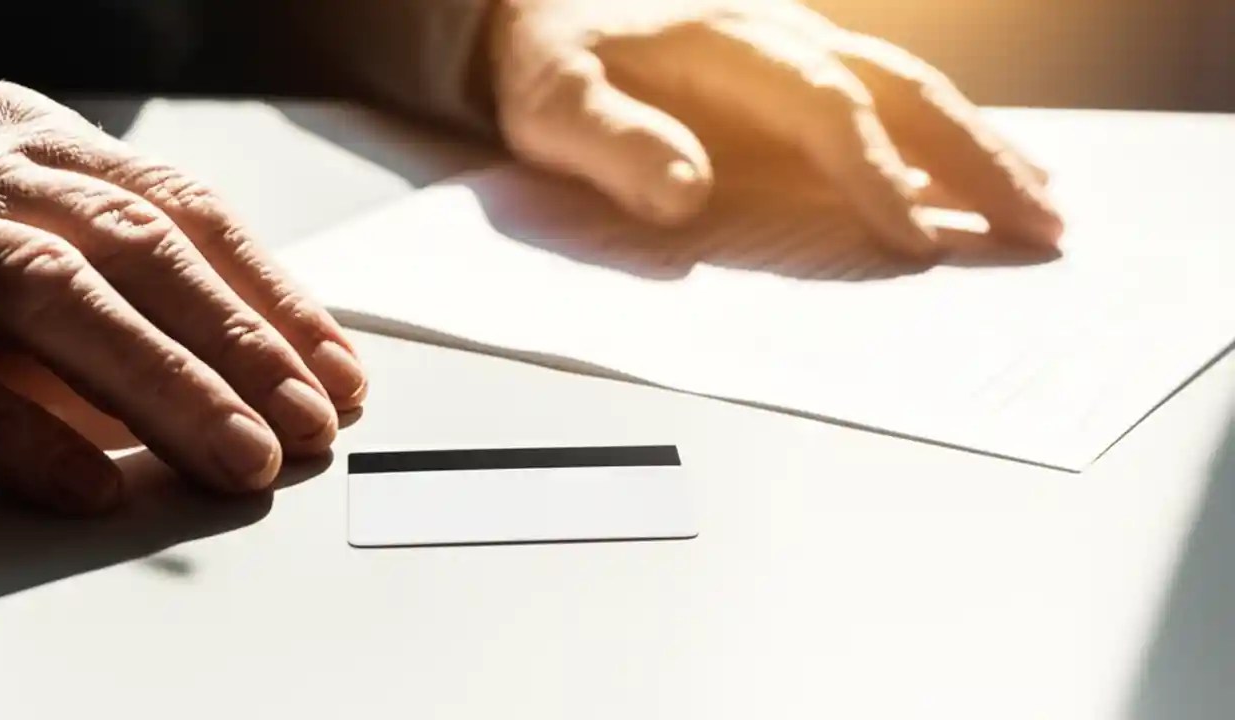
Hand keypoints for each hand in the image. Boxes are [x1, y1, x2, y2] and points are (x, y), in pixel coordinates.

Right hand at [0, 82, 367, 513]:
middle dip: (240, 346)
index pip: (188, 212)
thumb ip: (132, 292)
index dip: (274, 294)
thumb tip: (267, 378)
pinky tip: (95, 487)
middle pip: (138, 248)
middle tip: (309, 430)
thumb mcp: (40, 236)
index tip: (342, 373)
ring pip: (55, 290)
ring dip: (165, 385)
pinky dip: (24, 432)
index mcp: (45, 147)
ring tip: (242, 461)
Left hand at [489, 0, 1062, 256]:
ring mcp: (805, 50)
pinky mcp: (807, 74)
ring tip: (1047, 209)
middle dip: (977, 159)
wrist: (542, 12)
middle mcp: (786, 37)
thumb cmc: (551, 65)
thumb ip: (616, 144)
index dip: (871, 171)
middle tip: (1042, 229)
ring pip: (918, 91)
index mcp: (731, 44)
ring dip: (986, 150)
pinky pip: (897, 100)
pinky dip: (953, 140)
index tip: (912, 241)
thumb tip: (688, 191)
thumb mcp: (556, 106)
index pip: (823, 107)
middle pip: (904, 90)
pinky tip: (990, 175)